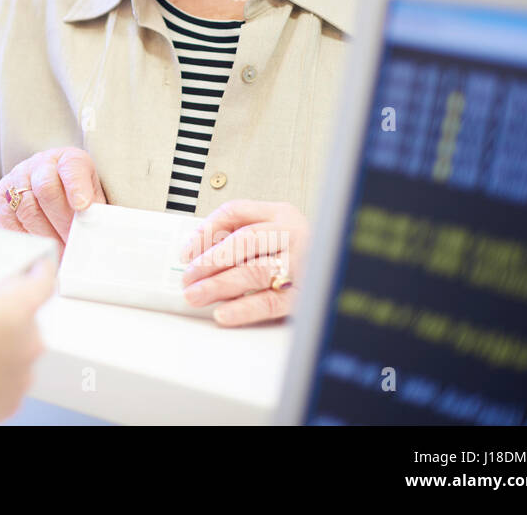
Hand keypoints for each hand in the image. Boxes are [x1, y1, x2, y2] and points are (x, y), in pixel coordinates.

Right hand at [0, 147, 105, 245]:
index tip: (83, 206)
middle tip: (74, 243)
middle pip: (46, 188)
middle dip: (62, 220)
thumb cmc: (75, 200)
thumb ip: (98, 210)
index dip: (77, 186)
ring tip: (60, 250)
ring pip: (27, 206)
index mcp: (69, 159)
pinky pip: (10, 219)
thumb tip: (106, 232)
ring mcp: (18, 178)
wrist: (42, 195)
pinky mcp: (2, 198)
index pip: (72, 167)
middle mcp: (41, 164)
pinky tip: (41, 246)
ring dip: (45, 233)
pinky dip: (27, 235)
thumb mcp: (92, 198)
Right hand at [0, 257, 56, 424]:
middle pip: (27, 319)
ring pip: (19, 352)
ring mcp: (22, 375)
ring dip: (2, 346)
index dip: (43, 271)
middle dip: (6, 314)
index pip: (45, 282)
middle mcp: (28, 342)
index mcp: (17, 309)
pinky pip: (9, 381)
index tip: (41, 268)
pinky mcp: (12, 401)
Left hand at [178, 200, 309, 326]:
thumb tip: (196, 251)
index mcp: (280, 214)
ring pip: (255, 271)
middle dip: (209, 260)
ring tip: (196, 295)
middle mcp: (292, 234)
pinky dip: (245, 309)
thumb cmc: (299, 250)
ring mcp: (302, 263)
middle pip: (244, 241)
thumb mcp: (273, 228)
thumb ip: (239, 234)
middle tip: (187, 277)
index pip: (235, 212)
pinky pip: (271, 302)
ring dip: (219, 285)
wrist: (341, 264)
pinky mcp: (305, 294)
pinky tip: (224, 314)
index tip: (186, 252)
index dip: (205, 231)